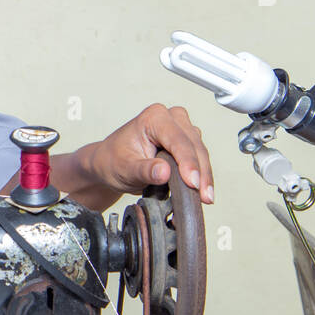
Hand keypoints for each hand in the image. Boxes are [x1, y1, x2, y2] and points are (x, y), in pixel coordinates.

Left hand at [85, 103, 214, 204]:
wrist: (109, 164)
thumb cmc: (113, 161)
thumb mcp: (124, 168)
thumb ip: (144, 170)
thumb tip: (164, 172)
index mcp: (154, 117)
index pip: (177, 140)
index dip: (188, 163)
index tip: (193, 183)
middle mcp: (170, 118)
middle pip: (193, 146)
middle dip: (201, 173)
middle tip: (204, 196)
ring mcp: (180, 128)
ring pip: (200, 152)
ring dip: (204, 175)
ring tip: (205, 196)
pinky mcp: (186, 141)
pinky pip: (199, 157)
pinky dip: (202, 175)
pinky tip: (202, 190)